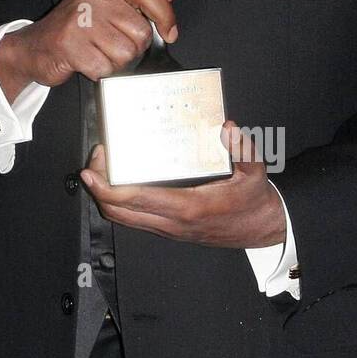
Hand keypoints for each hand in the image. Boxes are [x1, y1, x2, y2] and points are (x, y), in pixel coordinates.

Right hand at [0, 0, 185, 101]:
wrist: (35, 46)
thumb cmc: (78, 27)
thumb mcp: (112, 6)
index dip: (165, 15)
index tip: (170, 33)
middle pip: (140, 33)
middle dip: (132, 48)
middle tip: (111, 46)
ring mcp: (80, 20)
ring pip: (125, 53)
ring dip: (115, 62)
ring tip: (97, 53)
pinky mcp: (69, 44)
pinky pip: (104, 68)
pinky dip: (99, 72)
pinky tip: (86, 62)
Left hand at [80, 121, 285, 247]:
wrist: (263, 228)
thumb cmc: (254, 201)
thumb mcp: (254, 170)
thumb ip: (241, 147)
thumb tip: (227, 127)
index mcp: (189, 207)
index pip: (138, 200)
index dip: (108, 188)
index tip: (94, 170)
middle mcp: (173, 222)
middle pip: (120, 212)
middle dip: (99, 190)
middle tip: (94, 163)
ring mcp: (169, 229)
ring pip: (124, 219)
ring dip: (106, 198)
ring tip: (101, 170)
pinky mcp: (169, 229)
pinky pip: (135, 219)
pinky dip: (119, 204)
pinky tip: (118, 184)